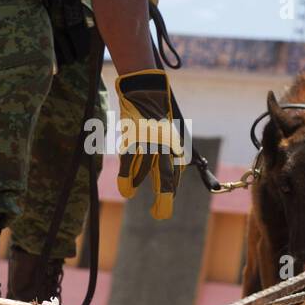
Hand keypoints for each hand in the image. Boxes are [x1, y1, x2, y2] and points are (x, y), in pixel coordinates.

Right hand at [115, 69, 183, 219]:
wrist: (145, 90)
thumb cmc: (157, 111)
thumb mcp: (169, 130)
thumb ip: (171, 148)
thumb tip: (177, 162)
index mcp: (174, 144)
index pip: (175, 171)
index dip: (172, 188)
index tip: (168, 200)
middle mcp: (164, 146)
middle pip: (166, 177)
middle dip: (164, 198)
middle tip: (160, 214)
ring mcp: (148, 143)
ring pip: (146, 172)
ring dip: (140, 187)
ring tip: (136, 198)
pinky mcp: (133, 139)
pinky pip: (129, 164)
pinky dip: (127, 179)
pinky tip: (127, 191)